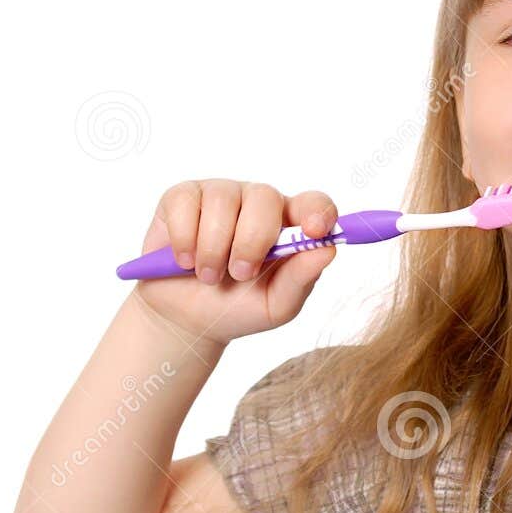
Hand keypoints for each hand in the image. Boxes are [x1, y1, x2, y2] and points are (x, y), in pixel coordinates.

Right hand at [130, 179, 337, 346]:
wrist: (187, 317)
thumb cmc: (238, 307)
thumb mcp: (275, 305)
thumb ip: (301, 279)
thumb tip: (327, 250)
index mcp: (290, 225)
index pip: (314, 203)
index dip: (317, 211)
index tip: (314, 231)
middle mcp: (259, 203)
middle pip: (266, 197)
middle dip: (251, 242)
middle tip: (239, 274)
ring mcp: (221, 195)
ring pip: (223, 201)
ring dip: (213, 249)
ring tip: (209, 275)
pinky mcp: (184, 197)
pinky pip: (186, 204)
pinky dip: (184, 240)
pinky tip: (185, 260)